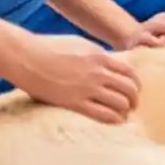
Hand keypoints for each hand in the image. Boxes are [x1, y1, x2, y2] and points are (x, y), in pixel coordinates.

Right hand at [9, 35, 140, 123]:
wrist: (28, 58)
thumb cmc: (49, 48)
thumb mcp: (78, 44)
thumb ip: (94, 54)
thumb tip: (106, 61)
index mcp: (99, 56)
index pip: (129, 72)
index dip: (135, 84)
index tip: (134, 91)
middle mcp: (98, 72)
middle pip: (129, 88)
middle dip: (134, 99)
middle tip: (132, 105)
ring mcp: (88, 88)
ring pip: (120, 103)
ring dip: (125, 110)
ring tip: (123, 115)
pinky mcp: (76, 103)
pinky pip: (104, 114)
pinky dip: (114, 119)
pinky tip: (114, 121)